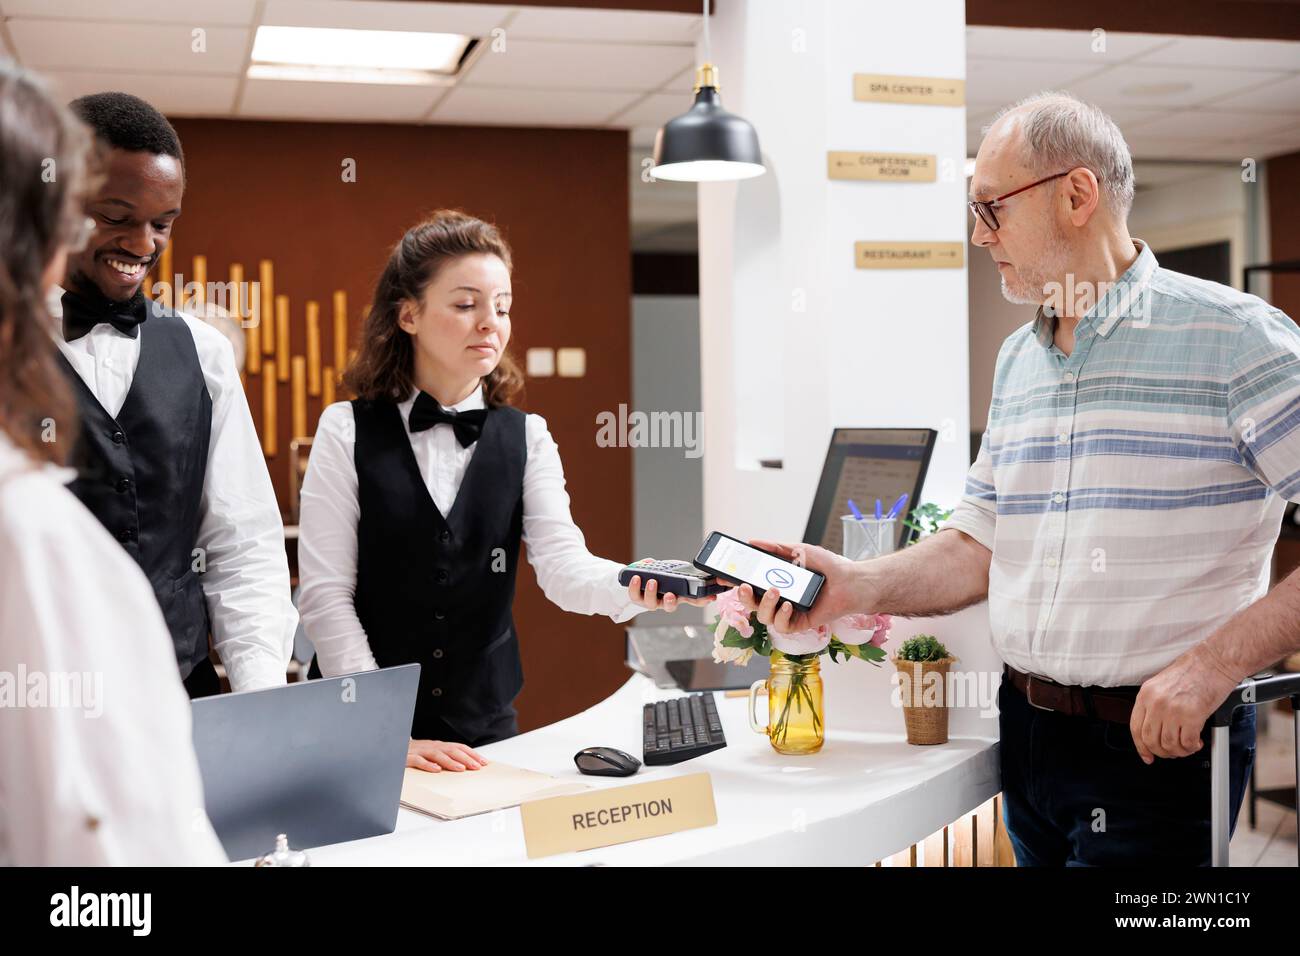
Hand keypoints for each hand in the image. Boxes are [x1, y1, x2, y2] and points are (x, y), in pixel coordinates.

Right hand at [407, 739, 488, 771]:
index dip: (471, 754)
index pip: (458, 747)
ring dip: (450, 762)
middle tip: (477, 767)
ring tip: (461, 769)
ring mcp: (419, 751)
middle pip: (451, 750)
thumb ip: (444, 757)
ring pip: (437, 754)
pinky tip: (436, 770)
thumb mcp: (430, 754)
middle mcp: (431, 746)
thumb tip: (464, 766)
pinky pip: (418, 760)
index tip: (484, 762)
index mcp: (438, 746)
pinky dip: (428, 765)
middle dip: (466, 758)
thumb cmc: (412, 753)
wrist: (390, 747)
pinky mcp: (408, 758)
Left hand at [627, 563, 717, 611]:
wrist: (639, 580)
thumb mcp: (672, 570)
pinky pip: (634, 595)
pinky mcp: (637, 598)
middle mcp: (665, 601)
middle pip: (670, 607)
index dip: (701, 600)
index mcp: (678, 595)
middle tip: (670, 594)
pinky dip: (634, 586)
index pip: (692, 600)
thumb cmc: (659, 576)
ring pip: (651, 603)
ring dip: (651, 592)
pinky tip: (636, 577)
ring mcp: (651, 601)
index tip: (709, 598)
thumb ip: (676, 567)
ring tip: (652, 581)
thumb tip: (687, 566)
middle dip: (670, 602)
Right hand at [729, 540, 864, 632]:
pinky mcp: (798, 624)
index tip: (721, 576)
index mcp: (774, 582)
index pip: (748, 584)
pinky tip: (788, 604)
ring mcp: (787, 612)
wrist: (851, 581)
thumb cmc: (827, 566)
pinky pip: (781, 626)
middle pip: (750, 604)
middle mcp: (777, 599)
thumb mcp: (798, 550)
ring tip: (774, 591)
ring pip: (763, 617)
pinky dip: (781, 615)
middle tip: (743, 586)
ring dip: (764, 604)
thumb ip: (775, 548)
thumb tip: (752, 541)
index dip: (732, 582)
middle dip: (742, 597)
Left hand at [1130, 645, 1239, 762]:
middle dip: (1162, 752)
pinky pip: (1187, 743)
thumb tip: (1154, 729)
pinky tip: (1197, 742)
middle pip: (1151, 740)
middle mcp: (1156, 703)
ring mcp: (1172, 710)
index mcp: (1146, 694)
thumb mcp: (1162, 684)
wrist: (1214, 661)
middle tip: (1173, 752)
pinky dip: (1192, 747)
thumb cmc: (1193, 671)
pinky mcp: (1192, 716)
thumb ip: (1154, 704)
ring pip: (1169, 745)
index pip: (1135, 728)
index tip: (1147, 756)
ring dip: (1179, 751)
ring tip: (1187, 746)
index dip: (1141, 747)